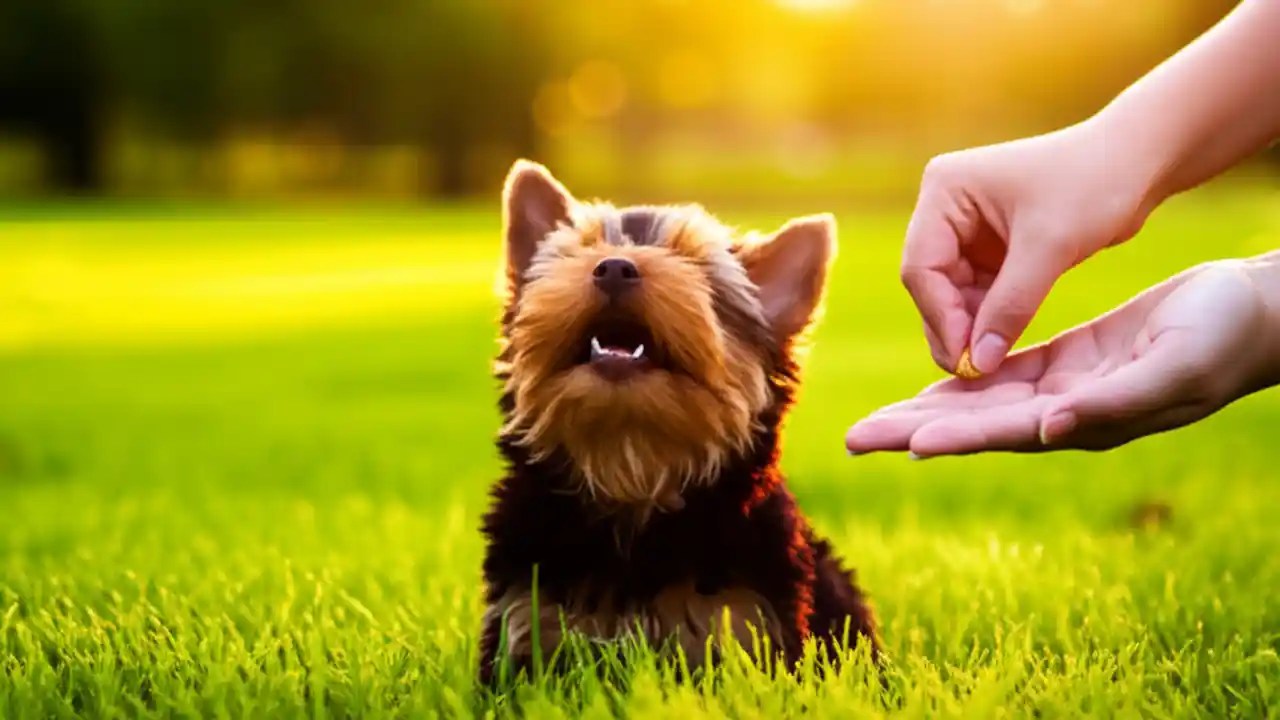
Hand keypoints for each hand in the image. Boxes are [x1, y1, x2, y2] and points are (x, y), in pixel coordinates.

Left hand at [848, 259, 1279, 456]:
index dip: (951, 435)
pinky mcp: (1068, 363)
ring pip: (979, 402)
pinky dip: (964, 378)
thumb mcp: (1172, 367)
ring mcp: (1064, 390)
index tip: (901, 443)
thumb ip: (1111, 403)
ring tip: (873, 420)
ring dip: (925, 410)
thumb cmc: (1224, 336)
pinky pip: (1002, 373)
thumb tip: (1047, 430)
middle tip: (853, 439)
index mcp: (1084, 419)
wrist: (1254, 315)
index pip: (1001, 430)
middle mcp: (1064, 414)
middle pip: (973, 425)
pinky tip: (929, 381)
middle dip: (912, 430)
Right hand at [902, 120, 1157, 375]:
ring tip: (988, 364)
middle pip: (931, 283)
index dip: (940, 315)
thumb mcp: (1049, 248)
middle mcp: (946, 208)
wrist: (1140, 161)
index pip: (922, 266)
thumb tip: (977, 364)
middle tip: (973, 370)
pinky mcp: (991, 248)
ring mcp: (966, 229)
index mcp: (944, 190)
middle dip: (952, 326)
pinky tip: (1000, 346)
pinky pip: (977, 294)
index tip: (966, 357)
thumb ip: (1010, 307)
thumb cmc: (1095, 184)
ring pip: (951, 294)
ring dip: (970, 328)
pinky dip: (988, 320)